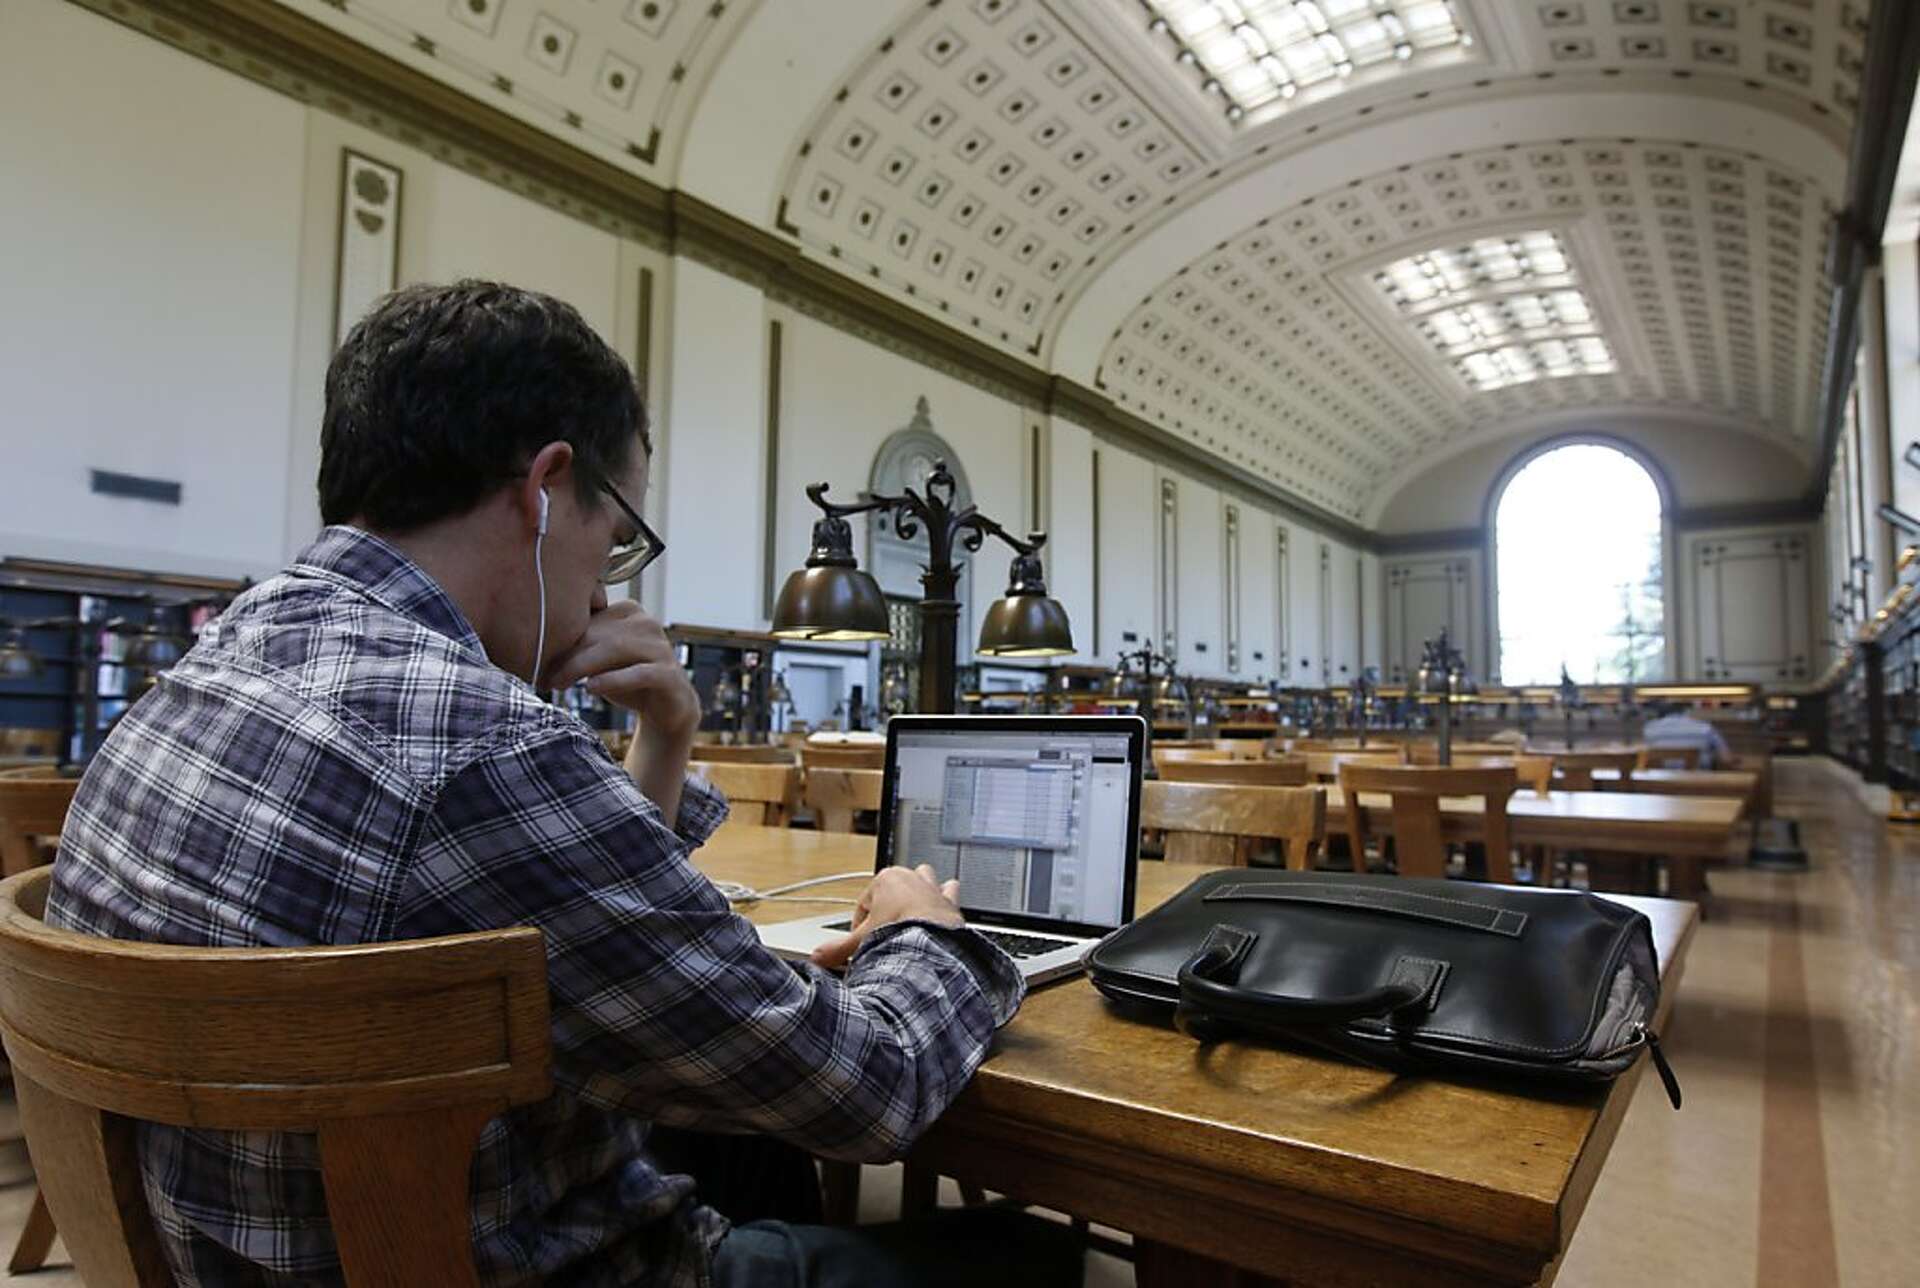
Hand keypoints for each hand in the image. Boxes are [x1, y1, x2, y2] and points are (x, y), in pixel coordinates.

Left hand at [545, 601, 699, 742]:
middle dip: (565, 656)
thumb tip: (532, 644)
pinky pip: (639, 673)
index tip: (534, 659)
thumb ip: (578, 644)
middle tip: (541, 677)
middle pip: (596, 634)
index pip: (586, 620)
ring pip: (614, 648)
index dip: (559, 639)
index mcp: (628, 610)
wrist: (666, 709)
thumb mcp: (599, 658)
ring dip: (580, 667)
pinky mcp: (669, 673)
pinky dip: (613, 679)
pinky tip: (591, 688)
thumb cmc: (626, 678)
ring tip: (557, 684)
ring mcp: (661, 647)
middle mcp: (646, 623)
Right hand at [811, 864, 962, 970]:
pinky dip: (945, 900)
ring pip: (924, 881)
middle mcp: (911, 878)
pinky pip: (949, 892)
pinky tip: (942, 912)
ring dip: (919, 894)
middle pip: (894, 890)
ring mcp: (932, 887)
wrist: (934, 941)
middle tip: (885, 931)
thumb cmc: (901, 933)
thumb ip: (838, 948)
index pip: (865, 903)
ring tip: (913, 915)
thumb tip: (819, 957)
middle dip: (889, 907)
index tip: (862, 943)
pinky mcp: (950, 901)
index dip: (860, 926)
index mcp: (886, 879)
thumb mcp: (863, 941)